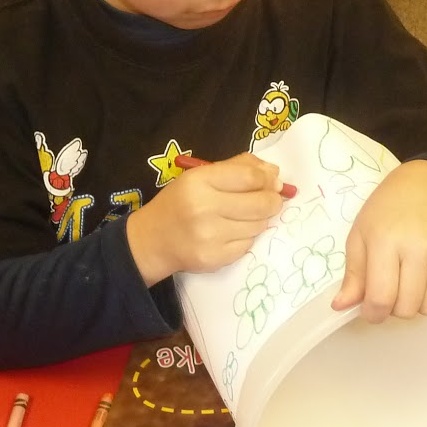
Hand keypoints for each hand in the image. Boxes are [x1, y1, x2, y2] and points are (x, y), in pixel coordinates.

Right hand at [127, 153, 283, 284]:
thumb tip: (274, 172)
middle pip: (261, 203)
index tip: (273, 182)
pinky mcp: (215, 258)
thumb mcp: (200, 176)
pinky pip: (248, 245)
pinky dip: (246, 237)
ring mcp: (210, 237)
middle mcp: (204, 208)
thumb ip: (237, 167)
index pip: (250, 177)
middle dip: (273, 201)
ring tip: (244, 217)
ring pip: (259, 225)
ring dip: (259, 220)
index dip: (268, 178)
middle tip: (271, 200)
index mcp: (199, 182)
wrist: (153, 240)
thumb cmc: (179, 203)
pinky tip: (232, 233)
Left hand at [332, 160, 426, 322]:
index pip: (381, 298)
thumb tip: (341, 307)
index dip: (373, 314)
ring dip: (417, 303)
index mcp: (386, 240)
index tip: (371, 310)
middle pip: (407, 309)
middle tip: (392, 290)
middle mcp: (420, 247)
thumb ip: (353, 274)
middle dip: (394, 308)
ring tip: (411, 282)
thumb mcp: (360, 234)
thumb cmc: (388, 209)